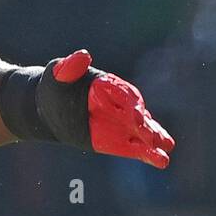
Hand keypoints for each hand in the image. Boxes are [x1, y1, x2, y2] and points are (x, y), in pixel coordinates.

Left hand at [47, 50, 175, 168]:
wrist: (49, 110)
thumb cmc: (55, 88)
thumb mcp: (58, 75)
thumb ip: (70, 67)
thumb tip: (83, 55)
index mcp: (109, 86)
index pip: (125, 93)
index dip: (131, 104)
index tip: (135, 115)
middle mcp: (120, 105)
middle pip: (137, 114)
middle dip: (144, 125)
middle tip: (150, 135)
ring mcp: (122, 124)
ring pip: (143, 131)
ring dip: (155, 139)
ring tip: (166, 147)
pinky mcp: (119, 142)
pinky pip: (136, 148)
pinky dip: (149, 154)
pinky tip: (162, 161)